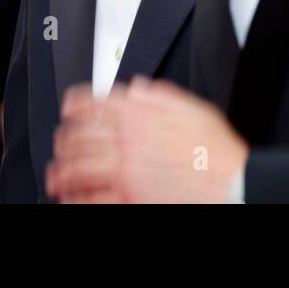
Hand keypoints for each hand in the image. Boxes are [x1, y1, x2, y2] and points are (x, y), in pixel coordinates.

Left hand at [46, 76, 248, 202]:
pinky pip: (93, 198)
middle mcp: (128, 140)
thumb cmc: (217, 150)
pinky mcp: (129, 197)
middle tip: (59, 143)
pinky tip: (71, 198)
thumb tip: (137, 88)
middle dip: (65, 139)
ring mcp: (126, 170)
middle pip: (82, 135)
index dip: (77, 103)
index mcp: (141, 115)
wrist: (232, 182)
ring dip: (63, 171)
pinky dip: (77, 199)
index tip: (68, 108)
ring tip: (56, 175)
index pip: (97, 103)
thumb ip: (159, 95)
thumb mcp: (192, 108)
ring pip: (80, 168)